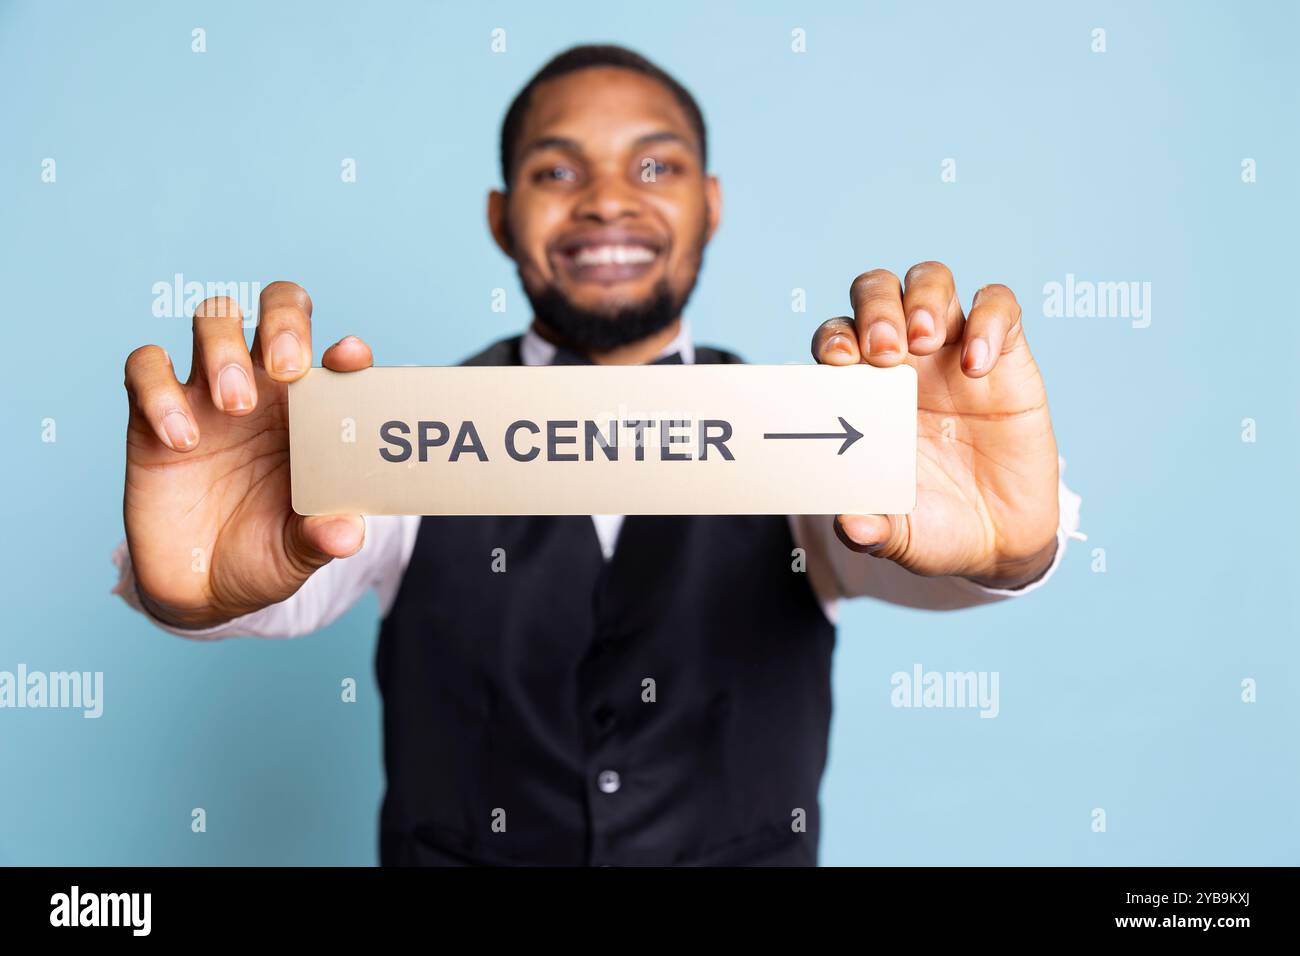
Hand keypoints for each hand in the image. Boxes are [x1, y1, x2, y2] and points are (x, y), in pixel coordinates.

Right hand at [123, 282, 374, 627]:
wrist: (201, 591)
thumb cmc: (264, 554)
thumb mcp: (300, 552)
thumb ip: (323, 536)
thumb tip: (347, 532)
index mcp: (313, 412)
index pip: (335, 355)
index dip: (346, 350)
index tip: (349, 361)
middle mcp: (265, 390)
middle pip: (277, 308)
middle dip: (284, 322)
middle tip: (286, 369)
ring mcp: (207, 394)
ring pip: (213, 319)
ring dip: (225, 350)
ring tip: (233, 407)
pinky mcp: (151, 413)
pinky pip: (147, 368)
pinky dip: (160, 391)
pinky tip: (182, 440)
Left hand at [812, 262, 1059, 587]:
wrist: (999, 538)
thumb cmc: (935, 524)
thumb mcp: (899, 534)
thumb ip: (871, 529)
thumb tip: (850, 526)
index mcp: (862, 390)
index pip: (836, 338)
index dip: (832, 339)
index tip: (839, 362)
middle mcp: (903, 359)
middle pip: (877, 291)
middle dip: (874, 307)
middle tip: (885, 350)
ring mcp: (953, 351)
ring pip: (931, 281)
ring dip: (922, 297)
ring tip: (926, 340)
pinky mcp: (1005, 354)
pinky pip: (998, 305)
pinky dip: (988, 319)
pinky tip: (980, 363)